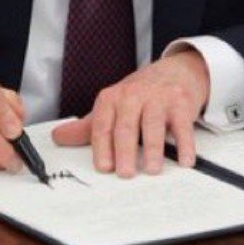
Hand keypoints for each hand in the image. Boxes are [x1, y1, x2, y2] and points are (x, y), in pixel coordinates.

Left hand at [50, 50, 208, 176]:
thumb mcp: (114, 105)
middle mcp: (134, 95)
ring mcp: (159, 97)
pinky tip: (184, 160)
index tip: (104, 167)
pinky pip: (182, 126)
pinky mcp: (181, 102)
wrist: (177, 71)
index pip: (102, 125)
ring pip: (153, 125)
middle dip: (125, 152)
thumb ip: (89, 126)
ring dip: (153, 149)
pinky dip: (185, 144)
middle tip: (126, 173)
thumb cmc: (143, 94)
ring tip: (152, 169)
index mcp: (113, 98)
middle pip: (126, 126)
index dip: (102, 148)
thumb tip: (58, 137)